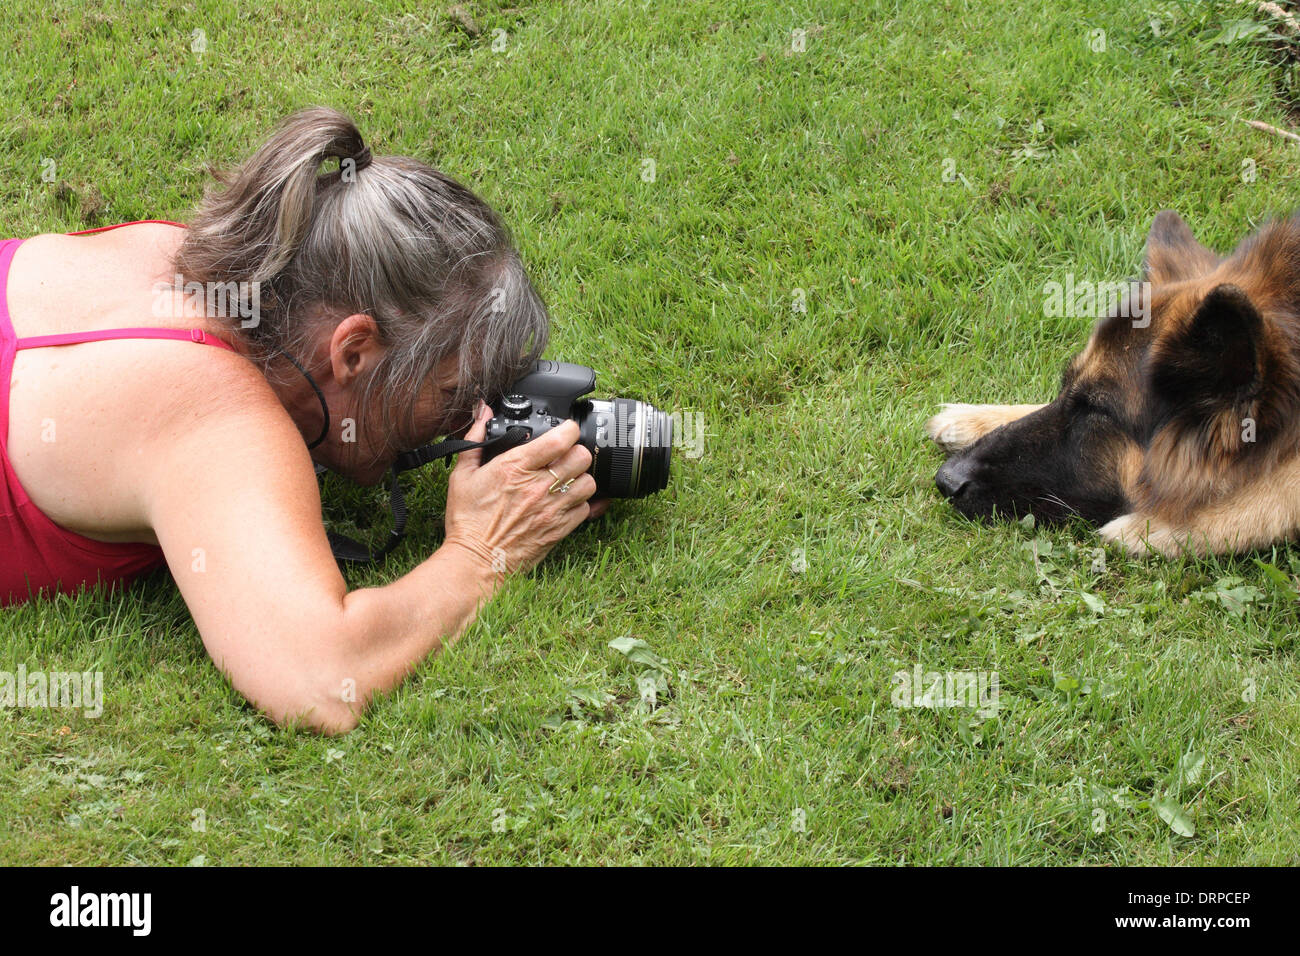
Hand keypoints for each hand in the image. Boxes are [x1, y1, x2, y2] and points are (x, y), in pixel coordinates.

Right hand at [443, 403, 598, 573]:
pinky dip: (582, 504)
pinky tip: (569, 502)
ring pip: (589, 483)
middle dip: (577, 452)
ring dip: (582, 478)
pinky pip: (586, 510)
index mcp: (515, 467)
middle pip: (582, 457)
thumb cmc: (467, 521)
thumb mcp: (462, 476)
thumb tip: (482, 412)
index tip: (566, 430)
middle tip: (567, 457)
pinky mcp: (560, 529)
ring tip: (569, 479)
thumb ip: (474, 440)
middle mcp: (538, 486)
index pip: (560, 439)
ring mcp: (552, 509)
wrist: (475, 562)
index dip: (569, 429)